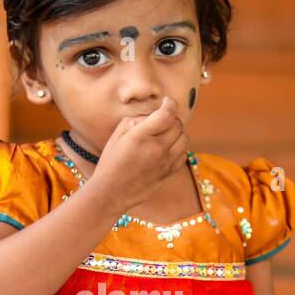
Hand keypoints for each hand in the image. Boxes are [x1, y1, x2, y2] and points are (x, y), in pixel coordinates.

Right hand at [88, 97, 189, 215]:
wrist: (111, 193)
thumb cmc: (110, 163)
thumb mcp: (116, 136)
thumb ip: (134, 121)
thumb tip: (150, 116)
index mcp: (141, 137)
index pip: (167, 114)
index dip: (170, 103)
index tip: (167, 102)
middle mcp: (156, 149)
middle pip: (178, 125)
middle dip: (171, 118)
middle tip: (162, 120)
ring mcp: (164, 163)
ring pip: (184, 139)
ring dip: (177, 133)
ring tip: (165, 135)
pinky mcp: (168, 174)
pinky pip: (183, 155)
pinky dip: (178, 149)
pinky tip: (167, 150)